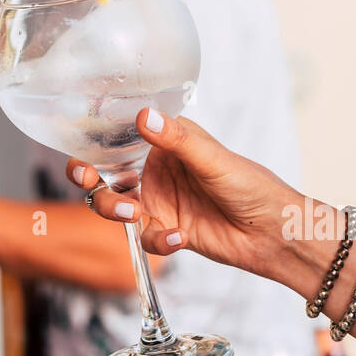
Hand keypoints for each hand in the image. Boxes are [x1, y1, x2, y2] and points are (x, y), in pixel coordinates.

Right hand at [67, 108, 300, 278]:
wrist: (274, 233)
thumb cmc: (252, 185)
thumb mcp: (213, 158)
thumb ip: (176, 139)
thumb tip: (144, 115)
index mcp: (165, 143)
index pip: (120, 137)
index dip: (94, 141)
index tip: (81, 147)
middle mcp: (156, 170)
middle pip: (106, 173)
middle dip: (89, 178)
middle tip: (86, 180)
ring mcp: (160, 202)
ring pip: (116, 206)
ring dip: (115, 209)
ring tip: (132, 213)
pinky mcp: (167, 231)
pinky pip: (145, 237)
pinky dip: (157, 240)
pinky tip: (179, 238)